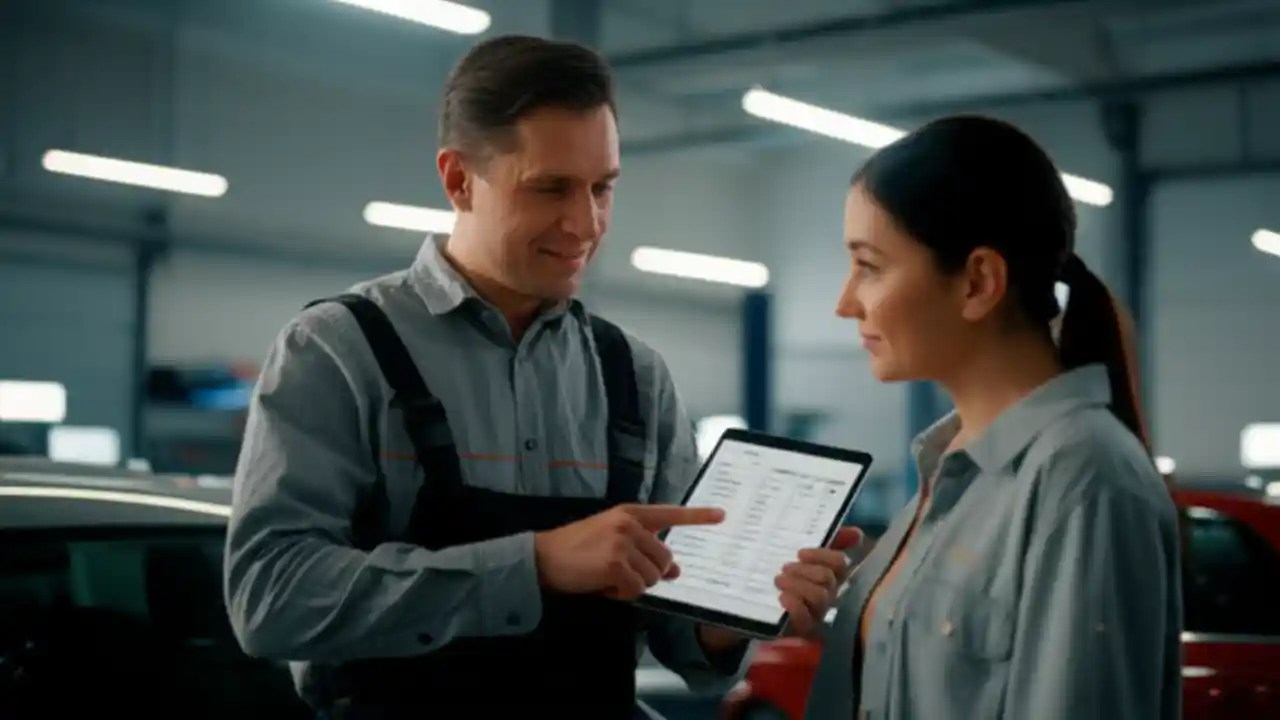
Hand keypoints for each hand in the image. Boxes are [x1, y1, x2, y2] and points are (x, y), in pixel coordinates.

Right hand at [534, 504, 724, 599]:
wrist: (542, 557)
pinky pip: (636, 589)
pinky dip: (622, 594)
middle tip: (622, 576)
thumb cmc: (577, 550)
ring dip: (634, 586)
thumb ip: (644, 552)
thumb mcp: (612, 543)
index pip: (670, 514)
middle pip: (664, 559)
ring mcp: (622, 542)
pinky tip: (603, 585)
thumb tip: (675, 571)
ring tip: (608, 578)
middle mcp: (629, 524)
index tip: (722, 515)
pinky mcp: (615, 563)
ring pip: (652, 577)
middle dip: (648, 574)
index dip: (698, 516)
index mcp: (629, 513)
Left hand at [775, 526, 863, 638]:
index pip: (840, 563)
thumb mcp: (796, 553)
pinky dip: (795, 605)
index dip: (823, 555)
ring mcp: (816, 614)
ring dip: (798, 585)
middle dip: (806, 570)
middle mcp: (826, 594)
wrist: (750, 606)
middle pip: (828, 579)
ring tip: (779, 580)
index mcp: (828, 574)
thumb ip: (828, 540)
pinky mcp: (802, 630)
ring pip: (820, 597)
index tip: (799, 553)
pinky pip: (806, 619)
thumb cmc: (779, 576)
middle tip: (784, 568)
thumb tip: (857, 533)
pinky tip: (782, 597)